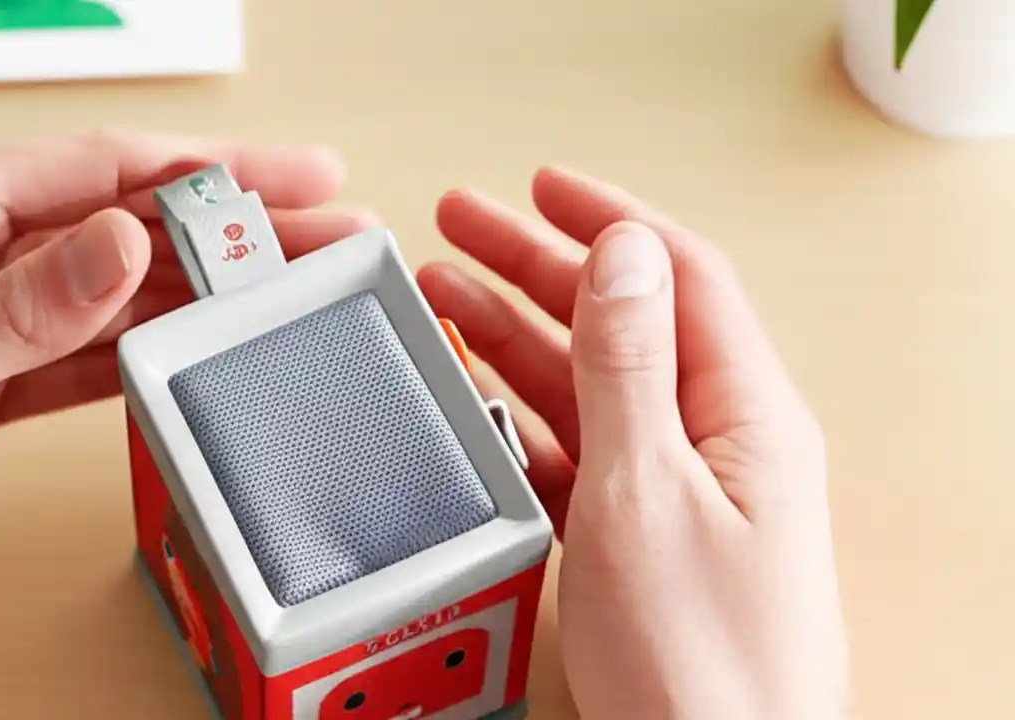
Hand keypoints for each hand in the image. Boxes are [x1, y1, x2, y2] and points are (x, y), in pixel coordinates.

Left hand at [0, 128, 374, 544]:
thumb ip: (14, 310)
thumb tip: (123, 243)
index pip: (100, 169)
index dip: (210, 168)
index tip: (294, 174)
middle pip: (123, 217)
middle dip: (230, 222)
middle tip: (326, 234)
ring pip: (110, 279)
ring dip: (200, 281)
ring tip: (288, 287)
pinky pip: (75, 341)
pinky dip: (140, 340)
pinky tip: (198, 339)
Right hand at [418, 168, 846, 718]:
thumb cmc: (704, 665)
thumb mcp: (650, 493)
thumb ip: (631, 369)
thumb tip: (624, 253)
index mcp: (744, 415)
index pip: (678, 276)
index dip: (608, 218)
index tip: (539, 185)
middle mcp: (714, 443)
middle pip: (621, 321)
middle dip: (539, 266)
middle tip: (459, 226)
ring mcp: (673, 491)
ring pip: (587, 384)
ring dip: (517, 333)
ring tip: (445, 293)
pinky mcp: (635, 537)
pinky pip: (573, 449)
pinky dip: (519, 414)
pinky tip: (474, 393)